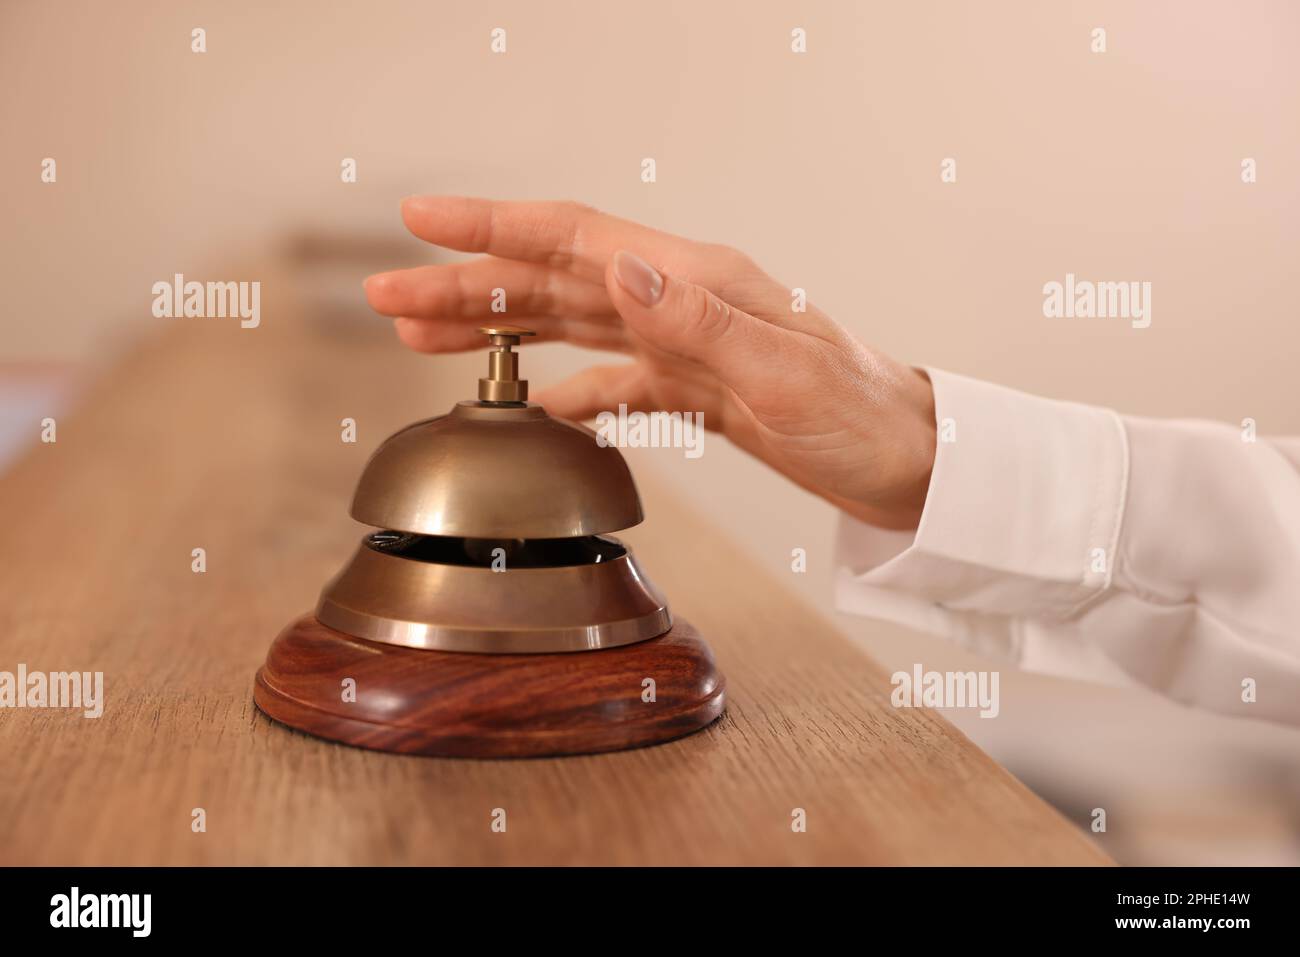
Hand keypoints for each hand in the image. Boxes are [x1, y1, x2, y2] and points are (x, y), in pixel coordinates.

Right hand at [364, 197, 936, 529]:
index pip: (574, 238)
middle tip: (389, 298)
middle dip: (466, 284)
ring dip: (498, 330)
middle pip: (553, 280)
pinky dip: (566, 393)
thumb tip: (617, 266)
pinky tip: (534, 407)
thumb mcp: (781, 371)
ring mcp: (685, 346)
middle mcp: (682, 302)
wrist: (912, 464)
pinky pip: (612, 384)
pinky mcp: (696, 391)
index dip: (493, 226)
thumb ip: (696, 321)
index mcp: (697, 281)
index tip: (420, 221)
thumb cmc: (863, 415)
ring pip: (571, 327)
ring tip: (427, 341)